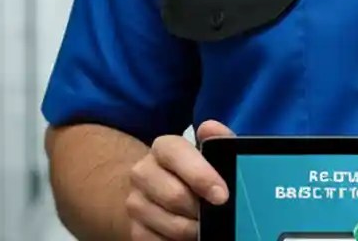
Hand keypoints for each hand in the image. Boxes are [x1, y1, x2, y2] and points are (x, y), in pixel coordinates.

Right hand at [127, 120, 234, 240]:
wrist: (161, 193)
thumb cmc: (195, 173)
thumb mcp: (209, 153)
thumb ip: (217, 139)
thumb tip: (210, 129)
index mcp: (164, 148)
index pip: (176, 154)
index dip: (201, 176)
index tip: (222, 196)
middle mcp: (143, 172)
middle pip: (174, 195)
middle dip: (200, 210)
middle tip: (216, 214)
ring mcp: (135, 202)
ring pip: (171, 225)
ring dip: (194, 230)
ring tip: (204, 225)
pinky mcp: (135, 230)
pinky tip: (189, 236)